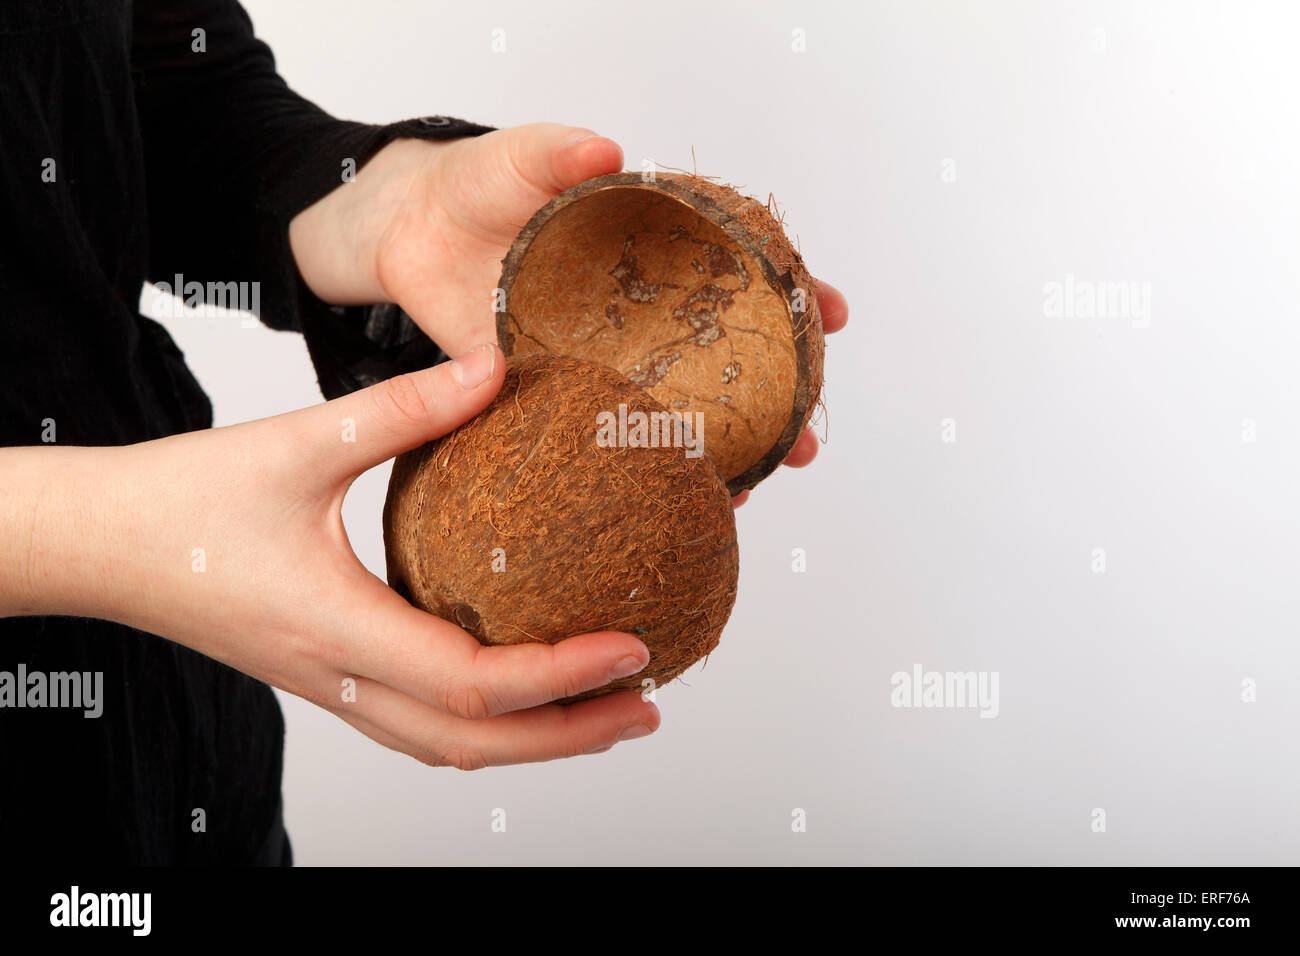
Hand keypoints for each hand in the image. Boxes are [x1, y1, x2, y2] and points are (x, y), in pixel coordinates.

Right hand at [3, 345, 658, 768]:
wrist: (100, 543)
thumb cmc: (182, 500)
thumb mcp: (301, 440)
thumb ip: (406, 405)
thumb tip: (498, 365)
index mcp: (340, 627)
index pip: (473, 682)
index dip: (561, 675)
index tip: (634, 648)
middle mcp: (341, 676)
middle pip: (475, 743)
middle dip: (568, 734)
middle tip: (647, 704)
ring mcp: (333, 685)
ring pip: (447, 743)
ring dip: (531, 738)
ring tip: (601, 709)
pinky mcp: (328, 673)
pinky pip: (418, 721)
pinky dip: (482, 719)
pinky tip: (516, 686)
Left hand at [288, 122, 848, 502]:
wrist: (410, 234)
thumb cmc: (475, 187)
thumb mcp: (517, 159)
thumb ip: (558, 152)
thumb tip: (607, 149)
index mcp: (649, 248)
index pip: (738, 269)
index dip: (792, 290)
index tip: (834, 313)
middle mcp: (636, 312)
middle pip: (723, 357)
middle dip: (773, 399)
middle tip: (805, 438)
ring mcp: (600, 359)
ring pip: (672, 409)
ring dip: (717, 450)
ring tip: (756, 484)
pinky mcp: (554, 394)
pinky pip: (603, 437)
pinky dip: (635, 468)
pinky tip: (667, 499)